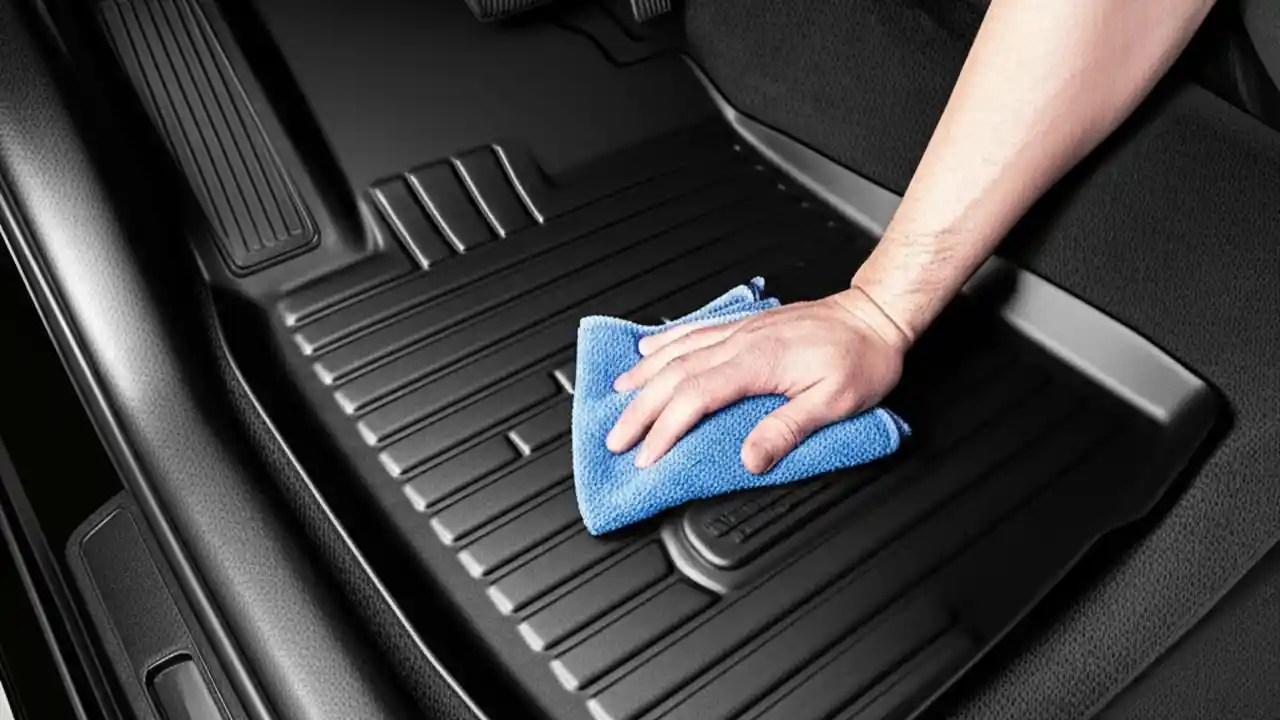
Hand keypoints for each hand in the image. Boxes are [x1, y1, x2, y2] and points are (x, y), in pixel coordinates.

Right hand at [605, 286, 910, 472]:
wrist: (875, 315)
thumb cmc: (861, 358)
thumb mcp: (834, 403)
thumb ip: (787, 429)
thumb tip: (750, 458)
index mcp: (756, 363)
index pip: (695, 397)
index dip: (665, 429)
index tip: (647, 456)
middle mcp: (740, 342)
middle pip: (673, 375)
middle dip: (640, 410)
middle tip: (616, 439)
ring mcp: (739, 330)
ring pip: (676, 351)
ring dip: (643, 376)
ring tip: (617, 398)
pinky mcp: (745, 325)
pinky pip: (694, 330)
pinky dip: (665, 341)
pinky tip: (648, 349)